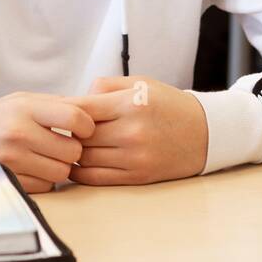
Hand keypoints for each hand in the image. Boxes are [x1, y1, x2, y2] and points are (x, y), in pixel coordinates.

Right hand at [0, 92, 94, 193]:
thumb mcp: (24, 100)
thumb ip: (57, 105)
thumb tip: (94, 113)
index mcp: (26, 107)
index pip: (75, 117)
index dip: (86, 125)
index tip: (83, 128)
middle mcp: (19, 132)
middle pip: (72, 151)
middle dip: (73, 150)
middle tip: (63, 144)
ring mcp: (13, 159)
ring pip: (62, 173)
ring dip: (60, 167)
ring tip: (47, 156)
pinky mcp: (10, 180)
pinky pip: (46, 186)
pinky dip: (46, 179)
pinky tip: (34, 167)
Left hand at [69, 76, 208, 185]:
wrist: (205, 133)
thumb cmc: (168, 104)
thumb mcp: (140, 83)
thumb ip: (105, 86)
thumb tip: (74, 100)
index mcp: (132, 104)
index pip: (83, 109)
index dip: (64, 111)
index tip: (56, 111)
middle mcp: (133, 132)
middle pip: (81, 136)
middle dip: (67, 132)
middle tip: (61, 129)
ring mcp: (135, 157)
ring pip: (85, 158)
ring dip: (73, 153)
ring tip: (70, 145)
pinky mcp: (138, 176)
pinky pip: (97, 178)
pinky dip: (81, 172)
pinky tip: (78, 163)